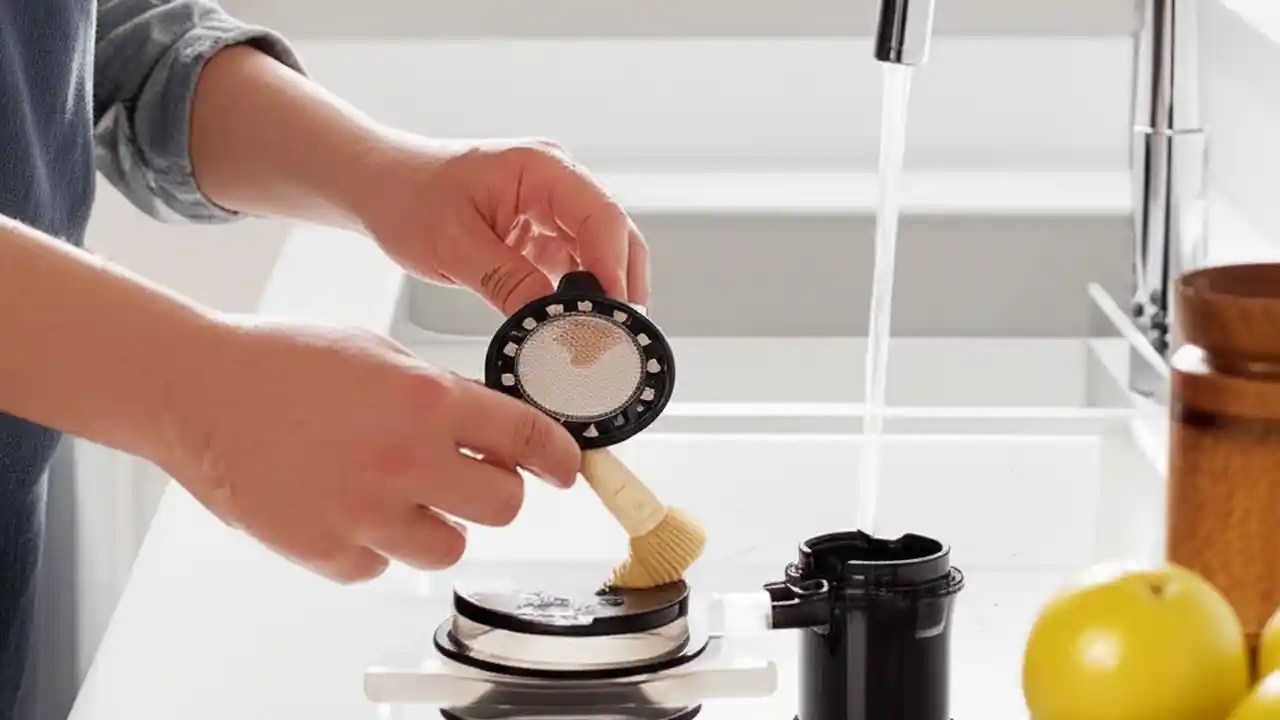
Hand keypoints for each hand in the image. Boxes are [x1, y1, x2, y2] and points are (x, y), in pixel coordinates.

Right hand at [157, 316, 580, 582]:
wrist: (198, 390)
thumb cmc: (282, 361)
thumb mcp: (379, 352)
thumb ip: (440, 391)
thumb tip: (492, 426)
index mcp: (426, 401)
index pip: (527, 438)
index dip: (558, 456)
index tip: (565, 467)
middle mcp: (405, 461)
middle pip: (502, 505)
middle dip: (496, 490)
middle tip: (473, 476)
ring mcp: (365, 513)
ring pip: (449, 547)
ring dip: (437, 523)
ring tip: (399, 494)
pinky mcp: (327, 551)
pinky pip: (379, 565)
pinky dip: (373, 544)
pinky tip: (345, 507)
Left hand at [360, 137, 649, 313]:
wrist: (378, 185)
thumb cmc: (406, 197)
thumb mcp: (452, 245)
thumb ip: (506, 281)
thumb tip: (551, 319)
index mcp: (541, 168)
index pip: (601, 216)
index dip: (615, 267)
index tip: (615, 313)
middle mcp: (557, 182)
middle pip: (614, 235)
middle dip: (621, 284)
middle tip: (617, 335)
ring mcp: (552, 208)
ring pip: (601, 253)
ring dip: (602, 293)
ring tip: (597, 336)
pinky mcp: (542, 232)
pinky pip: (575, 265)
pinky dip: (578, 296)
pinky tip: (571, 324)